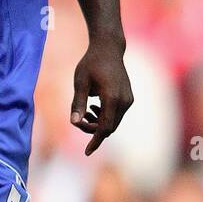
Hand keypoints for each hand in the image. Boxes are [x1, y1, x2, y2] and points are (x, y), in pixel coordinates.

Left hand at [70, 38, 132, 154]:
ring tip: (85, 110)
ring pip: (113, 123)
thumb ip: (77, 103)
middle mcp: (124, 101)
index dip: (95, 141)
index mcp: (112, 98)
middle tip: (78, 119)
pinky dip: (105, 117)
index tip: (87, 152)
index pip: (104, 128)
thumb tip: (73, 123)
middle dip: (93, 129)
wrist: (109, 49)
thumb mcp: (79, 82)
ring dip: (98, 123)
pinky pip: (117, 115)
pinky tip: (93, 107)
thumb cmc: (91, 63)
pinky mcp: (128, 98)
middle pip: (109, 128)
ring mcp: (128, 100)